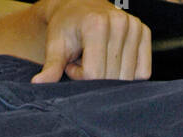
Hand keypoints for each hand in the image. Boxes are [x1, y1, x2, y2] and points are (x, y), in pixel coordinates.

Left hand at [33, 0, 151, 81]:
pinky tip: (112, 59)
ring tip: (97, 58)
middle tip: (84, 61)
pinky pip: (142, 72)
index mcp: (96, 25)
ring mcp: (134, 27)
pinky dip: (126, 74)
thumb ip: (51, 67)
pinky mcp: (144, 33)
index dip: (81, 78)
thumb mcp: (55, 46)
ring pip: (127, 77)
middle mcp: (119, 23)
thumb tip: (38, 84)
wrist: (79, 6)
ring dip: (109, 75)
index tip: (73, 65)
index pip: (94, 74)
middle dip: (95, 78)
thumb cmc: (66, 26)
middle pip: (111, 78)